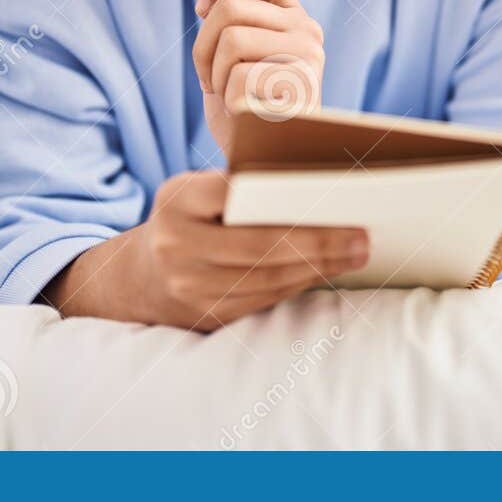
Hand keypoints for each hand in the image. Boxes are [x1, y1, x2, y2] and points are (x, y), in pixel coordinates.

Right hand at [40, 170, 368, 329]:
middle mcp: (176, 246)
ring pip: (266, 278)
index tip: (332, 197)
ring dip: (318, 267)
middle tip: (362, 237)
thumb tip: (313, 187)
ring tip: (356, 253)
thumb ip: (237, 187)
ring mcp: (189, 287)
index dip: (285, 200)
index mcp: (176, 201)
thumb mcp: (196, 192)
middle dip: (319, 242)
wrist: (140, 276)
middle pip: (260, 246)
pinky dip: (300, 284)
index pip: (235, 194)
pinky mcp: (206, 315)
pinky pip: (263, 299)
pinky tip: (326, 271)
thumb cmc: (186, 219)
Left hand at [192, 0, 324, 155]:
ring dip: (214, 73)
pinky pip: (238, 76)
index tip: (206, 10)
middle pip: (228, 6)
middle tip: (214, 77)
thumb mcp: (227, 51)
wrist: (260, 164)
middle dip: (203, 45)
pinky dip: (228, 99)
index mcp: (291, 16)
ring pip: (230, 38)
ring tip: (230, 96)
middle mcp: (306, 31)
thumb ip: (225, 0)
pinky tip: (243, 113)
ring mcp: (307, 60)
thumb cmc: (245, 109)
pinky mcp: (299, 89)